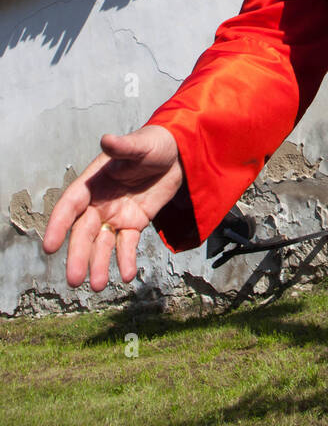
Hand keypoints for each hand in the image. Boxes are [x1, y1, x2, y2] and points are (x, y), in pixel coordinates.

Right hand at [42, 125, 183, 290]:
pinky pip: (127, 245)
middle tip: (74, 280)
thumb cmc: (152, 144)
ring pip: (102, 244)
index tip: (50, 247)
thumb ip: (123, 147)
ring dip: (99, 264)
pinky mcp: (134, 224)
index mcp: (92, 182)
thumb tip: (106, 140)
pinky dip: (126, 260)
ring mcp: (116, 215)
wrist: (178, 154)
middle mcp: (99, 203)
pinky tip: (128, 275)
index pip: (70, 206)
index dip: (59, 225)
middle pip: (84, 232)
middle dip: (78, 255)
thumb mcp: (139, 145)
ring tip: (98, 286)